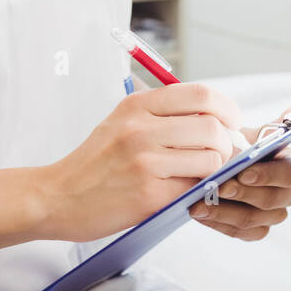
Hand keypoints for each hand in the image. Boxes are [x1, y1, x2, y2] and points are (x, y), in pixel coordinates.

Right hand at [41, 81, 243, 241]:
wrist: (59, 196)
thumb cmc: (96, 162)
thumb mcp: (122, 121)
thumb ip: (162, 114)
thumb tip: (213, 117)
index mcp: (137, 104)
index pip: (200, 94)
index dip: (226, 108)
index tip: (231, 121)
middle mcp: (141, 128)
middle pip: (212, 127)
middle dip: (227, 143)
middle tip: (224, 154)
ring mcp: (145, 161)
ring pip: (210, 159)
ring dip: (216, 169)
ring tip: (204, 174)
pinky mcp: (149, 194)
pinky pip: (195, 188)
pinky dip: (199, 190)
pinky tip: (187, 190)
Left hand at [188, 112, 290, 240]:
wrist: (224, 164)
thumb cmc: (240, 146)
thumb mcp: (252, 134)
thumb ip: (271, 127)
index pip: (289, 173)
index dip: (267, 175)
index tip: (243, 173)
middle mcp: (290, 194)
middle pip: (270, 200)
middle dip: (241, 194)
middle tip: (217, 187)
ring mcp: (274, 215)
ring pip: (252, 219)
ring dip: (223, 211)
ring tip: (199, 202)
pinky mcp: (257, 230)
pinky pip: (239, 232)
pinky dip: (218, 222)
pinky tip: (199, 212)